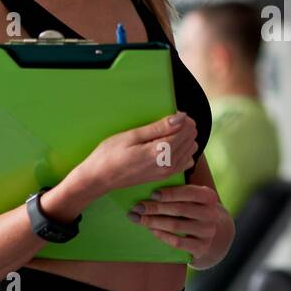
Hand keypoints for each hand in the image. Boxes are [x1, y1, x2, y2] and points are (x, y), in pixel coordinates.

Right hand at [78, 113, 196, 199]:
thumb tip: (180, 118)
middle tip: (170, 120)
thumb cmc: (110, 154)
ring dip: (185, 139)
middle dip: (185, 127)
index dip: (184, 119)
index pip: (185, 131)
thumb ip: (158, 128)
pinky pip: (186, 162)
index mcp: (159, 152)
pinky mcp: (165, 177)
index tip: (175, 112)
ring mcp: (167, 172)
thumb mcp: (131, 136)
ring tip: (169, 132)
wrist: (100, 178)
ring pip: (191, 151)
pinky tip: (171, 146)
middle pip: (190, 140)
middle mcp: (168, 164)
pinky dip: (183, 152)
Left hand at [127, 183, 233, 268]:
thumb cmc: (194, 210)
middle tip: (137, 207)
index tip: (152, 194)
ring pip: (176, 226)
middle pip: (179, 209)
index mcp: (208, 197)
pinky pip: (178, 242)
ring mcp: (207, 232)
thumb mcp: (192, 199)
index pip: (189, 192)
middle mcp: (210, 214)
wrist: (211, 233)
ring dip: (154, 222)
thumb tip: (148, 188)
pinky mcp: (201, 247)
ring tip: (138, 219)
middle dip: (155, 208)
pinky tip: (151, 230)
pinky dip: (162, 235)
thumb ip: (177, 193)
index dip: (170, 193)